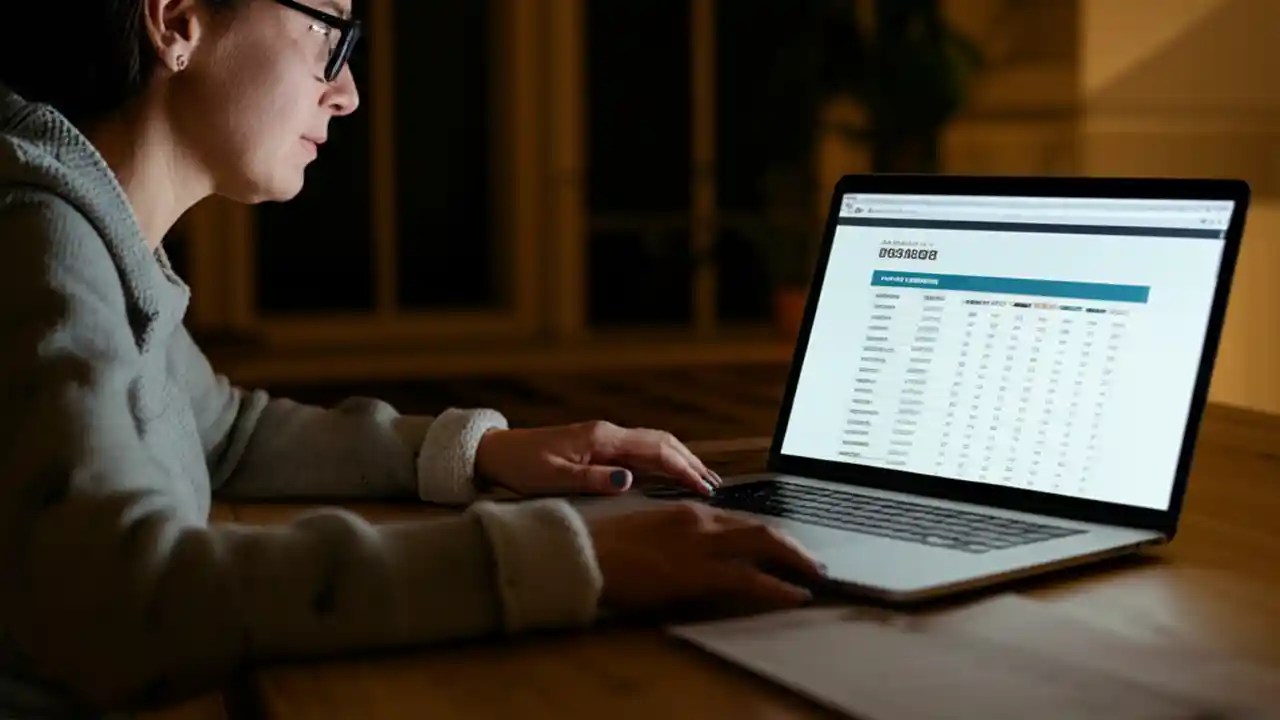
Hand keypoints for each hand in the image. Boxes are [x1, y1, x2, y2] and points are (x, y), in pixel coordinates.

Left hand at [474, 421, 721, 497]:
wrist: (496, 453)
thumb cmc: (521, 466)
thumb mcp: (553, 478)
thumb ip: (592, 479)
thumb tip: (629, 479)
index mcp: (602, 439)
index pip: (655, 450)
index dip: (683, 468)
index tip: (704, 486)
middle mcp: (608, 434)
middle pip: (662, 442)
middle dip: (691, 462)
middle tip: (714, 485)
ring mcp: (605, 439)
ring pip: (654, 444)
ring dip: (681, 459)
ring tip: (702, 479)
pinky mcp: (599, 447)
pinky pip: (641, 450)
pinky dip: (663, 460)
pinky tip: (671, 473)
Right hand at [588, 503, 825, 612]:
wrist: (586, 555)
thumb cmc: (608, 548)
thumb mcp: (650, 532)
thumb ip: (679, 538)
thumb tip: (698, 554)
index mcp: (688, 510)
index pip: (740, 520)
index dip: (766, 534)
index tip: (782, 546)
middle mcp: (702, 520)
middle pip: (761, 527)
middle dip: (792, 545)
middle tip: (813, 562)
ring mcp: (703, 544)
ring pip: (765, 545)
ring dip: (796, 560)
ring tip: (815, 575)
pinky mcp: (700, 571)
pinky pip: (752, 578)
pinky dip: (779, 586)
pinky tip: (795, 594)